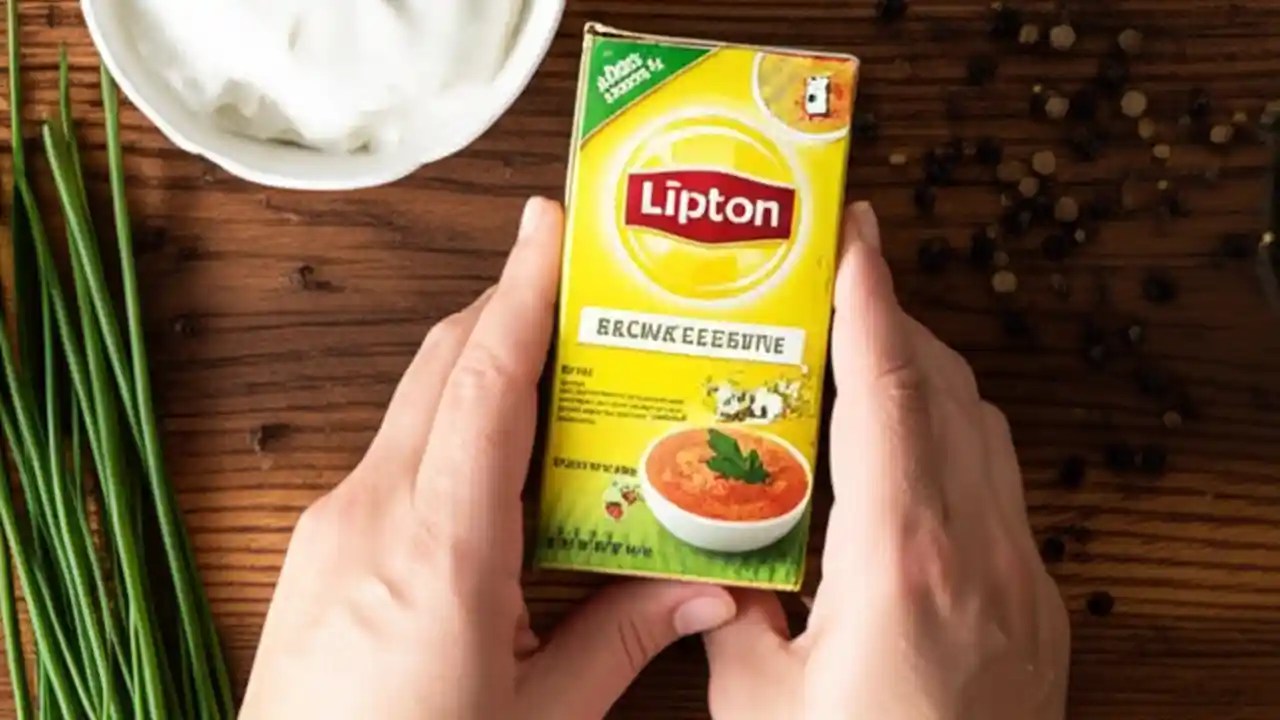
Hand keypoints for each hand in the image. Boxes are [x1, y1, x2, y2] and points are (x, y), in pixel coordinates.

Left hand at [240, 198, 736, 719]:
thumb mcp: (541, 716)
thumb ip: (624, 637)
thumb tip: (707, 589)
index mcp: (440, 546)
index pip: (484, 378)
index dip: (523, 289)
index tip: (553, 223)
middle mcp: (373, 512)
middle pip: (444, 364)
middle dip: (512, 308)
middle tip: (584, 286)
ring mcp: (334, 524)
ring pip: (417, 402)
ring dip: (484, 371)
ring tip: (561, 376)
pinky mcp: (320, 545)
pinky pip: (395, 453)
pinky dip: (451, 430)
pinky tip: (500, 467)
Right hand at [703, 203, 1069, 718]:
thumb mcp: (757, 700)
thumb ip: (738, 608)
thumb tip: (721, 554)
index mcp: (900, 563)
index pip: (887, 392)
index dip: (867, 299)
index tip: (850, 233)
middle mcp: (977, 553)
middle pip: (943, 390)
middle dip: (888, 321)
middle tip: (829, 289)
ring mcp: (1020, 578)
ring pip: (981, 429)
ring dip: (922, 379)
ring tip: (855, 367)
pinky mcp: (1037, 607)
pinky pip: (998, 485)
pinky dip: (949, 442)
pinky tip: (900, 464)